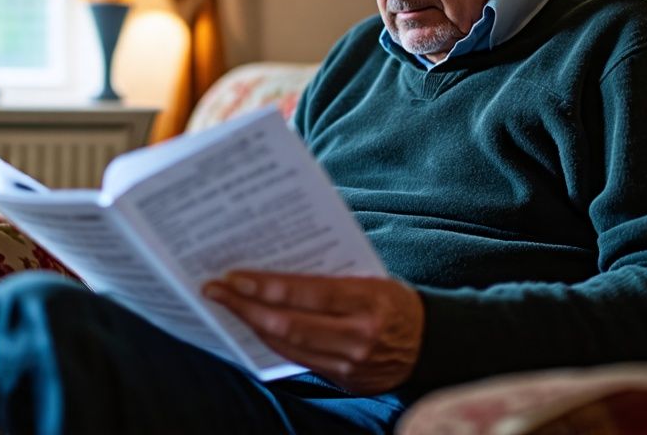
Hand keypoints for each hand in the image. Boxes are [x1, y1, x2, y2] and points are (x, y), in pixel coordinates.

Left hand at [202, 271, 423, 394]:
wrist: (432, 344)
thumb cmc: (395, 300)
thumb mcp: (372, 277)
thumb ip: (331, 276)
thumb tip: (276, 265)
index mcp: (369, 301)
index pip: (307, 293)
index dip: (265, 286)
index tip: (233, 275)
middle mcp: (359, 337)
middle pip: (289, 325)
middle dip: (245, 307)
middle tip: (214, 290)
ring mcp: (351, 365)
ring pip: (288, 347)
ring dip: (252, 326)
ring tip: (227, 306)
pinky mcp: (345, 382)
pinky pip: (298, 361)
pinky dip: (272, 342)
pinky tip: (254, 326)